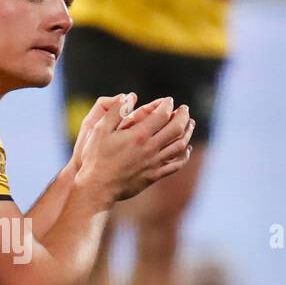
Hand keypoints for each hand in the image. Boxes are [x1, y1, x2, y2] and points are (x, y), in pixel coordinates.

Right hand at [78, 97, 194, 201]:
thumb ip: (114, 111)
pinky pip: (175, 165)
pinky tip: (187, 149)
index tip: (169, 100)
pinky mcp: (154, 176)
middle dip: (182, 116)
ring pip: (180, 146)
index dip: (167, 105)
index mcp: (138, 135)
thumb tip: (128, 97)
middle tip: (184, 109)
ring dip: (187, 133)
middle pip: (176, 128)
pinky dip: (184, 155)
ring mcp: (154, 163)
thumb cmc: (96, 158)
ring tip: (190, 124)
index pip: (162, 114)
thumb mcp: (99, 130)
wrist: (98, 188)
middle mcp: (150, 148)